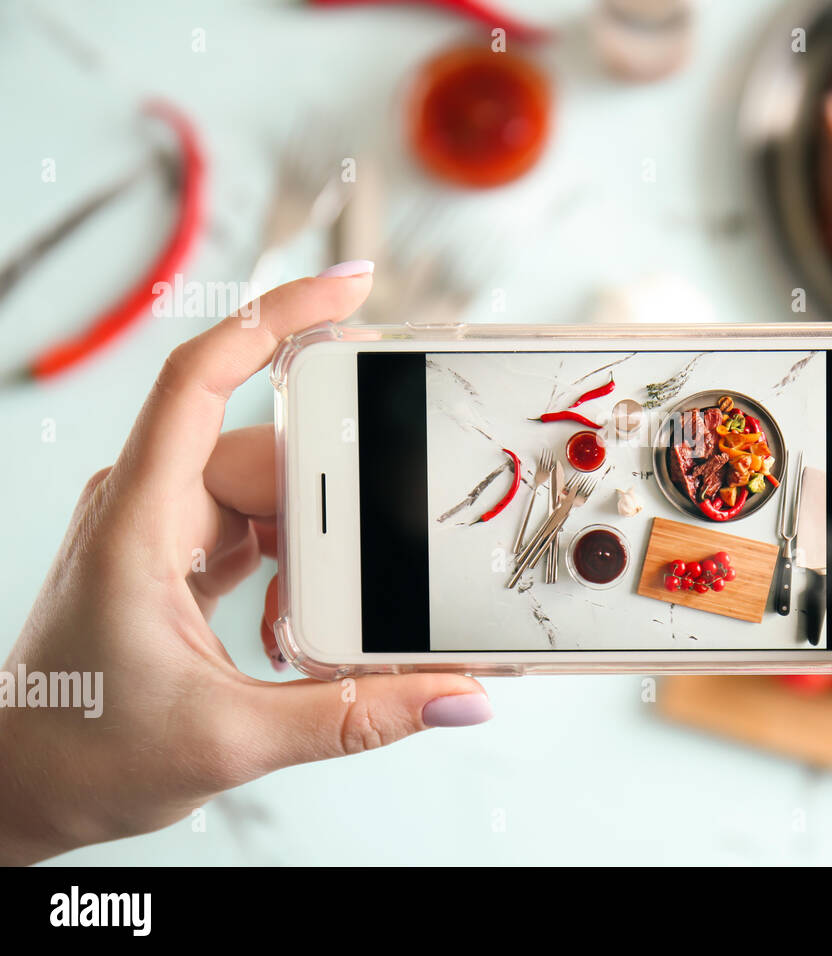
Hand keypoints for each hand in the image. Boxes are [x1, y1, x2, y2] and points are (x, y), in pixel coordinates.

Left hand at [0, 266, 490, 865]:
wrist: (20, 792)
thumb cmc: (84, 756)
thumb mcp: (234, 738)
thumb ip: (356, 716)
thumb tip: (453, 693)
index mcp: (140, 522)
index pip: (202, 379)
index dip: (276, 318)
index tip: (351, 286)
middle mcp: (147, 507)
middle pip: (262, 449)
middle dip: (332, 487)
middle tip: (393, 515)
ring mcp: (159, 530)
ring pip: (264, 494)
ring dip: (314, 544)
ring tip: (337, 605)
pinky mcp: (173, 558)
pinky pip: (254, 530)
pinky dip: (295, 567)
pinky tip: (304, 621)